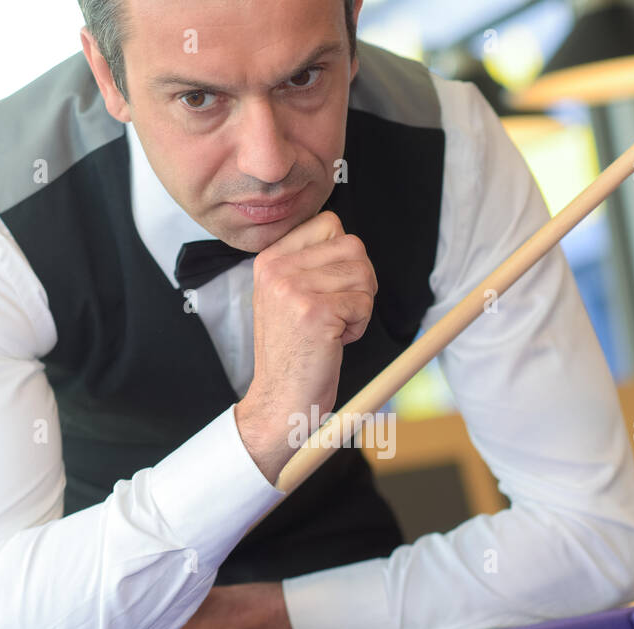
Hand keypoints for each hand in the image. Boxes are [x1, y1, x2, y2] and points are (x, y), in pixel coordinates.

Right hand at [235, 211, 376, 482]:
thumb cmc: (294, 352)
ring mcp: (294, 289)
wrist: (280, 400)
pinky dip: (359, 326)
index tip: (327, 289)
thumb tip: (351, 241)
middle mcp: (277, 268)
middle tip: (337, 312)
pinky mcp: (315, 312)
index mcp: (269, 259)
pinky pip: (363, 303)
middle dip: (359, 281)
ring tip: (333, 328)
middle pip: (353, 246)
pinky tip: (335, 342)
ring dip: (360, 305)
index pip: (329, 223)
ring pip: (363, 274)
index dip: (343, 257)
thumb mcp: (287, 296)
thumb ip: (310, 263)